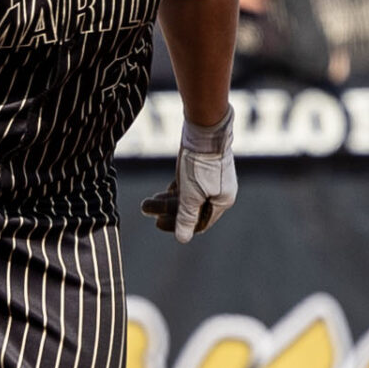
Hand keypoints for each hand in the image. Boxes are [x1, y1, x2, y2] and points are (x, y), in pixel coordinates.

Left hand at [141, 110, 236, 242]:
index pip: (199, 222)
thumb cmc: (201, 163)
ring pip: (186, 198)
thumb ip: (186, 217)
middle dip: (167, 212)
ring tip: (146, 204)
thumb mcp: (191, 194)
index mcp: (222, 201)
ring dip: (165, 202)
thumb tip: (183, 239)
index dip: (179, 226)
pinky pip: (185, 187)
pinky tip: (157, 195)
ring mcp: (210, 180)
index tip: (158, 224)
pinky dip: (171, 192)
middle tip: (147, 210)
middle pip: (191, 210)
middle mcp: (218, 192)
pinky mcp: (200, 170)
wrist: (205, 128)